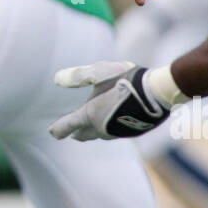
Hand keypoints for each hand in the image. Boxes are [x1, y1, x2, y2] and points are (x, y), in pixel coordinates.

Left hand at [49, 60, 170, 140]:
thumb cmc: (124, 80)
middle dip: (77, 133)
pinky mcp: (132, 132)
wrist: (155, 93)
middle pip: (85, 134)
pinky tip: (116, 121)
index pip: (68, 124)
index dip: (59, 129)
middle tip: (72, 134)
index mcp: (89, 114)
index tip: (52, 133)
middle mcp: (102, 127)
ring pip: (102, 134)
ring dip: (94, 131)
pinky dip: (111, 127)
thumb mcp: (98, 73)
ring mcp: (118, 132)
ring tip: (92, 127)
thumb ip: (77, 76)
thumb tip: (57, 79)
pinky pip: (116, 131)